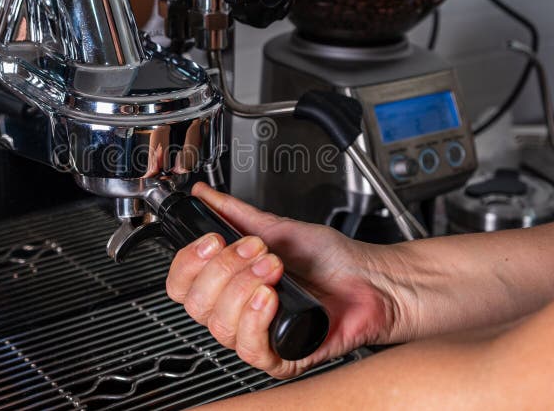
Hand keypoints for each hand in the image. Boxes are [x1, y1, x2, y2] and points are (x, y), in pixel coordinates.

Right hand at [166, 183, 402, 378]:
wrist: (372, 278)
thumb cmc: (333, 260)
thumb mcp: (277, 228)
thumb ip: (235, 213)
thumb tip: (204, 195)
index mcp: (229, 284)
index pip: (182, 284)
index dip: (190, 262)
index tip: (213, 240)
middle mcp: (237, 312)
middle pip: (196, 304)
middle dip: (225, 269)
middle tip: (259, 251)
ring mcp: (257, 336)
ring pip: (220, 325)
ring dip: (245, 288)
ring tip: (275, 269)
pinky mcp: (280, 357)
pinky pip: (250, 349)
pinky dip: (256, 319)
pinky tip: (272, 298)